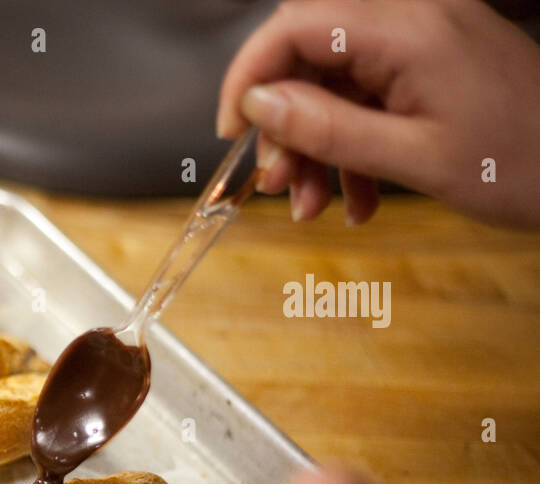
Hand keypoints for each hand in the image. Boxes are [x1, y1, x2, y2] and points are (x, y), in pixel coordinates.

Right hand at [217, 0, 539, 227]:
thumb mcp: (411, 157)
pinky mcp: (433, 63)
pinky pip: (367, 98)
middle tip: (279, 184)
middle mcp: (412, 18)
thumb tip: (256, 106)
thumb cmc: (521, 165)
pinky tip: (354, 198)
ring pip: (333, 84)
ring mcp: (424, 39)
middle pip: (309, 55)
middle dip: (283, 124)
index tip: (232, 134)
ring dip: (313, 148)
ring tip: (315, 206)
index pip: (294, 27)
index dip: (248, 77)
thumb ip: (326, 128)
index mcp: (407, 28)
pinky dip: (348, 148)